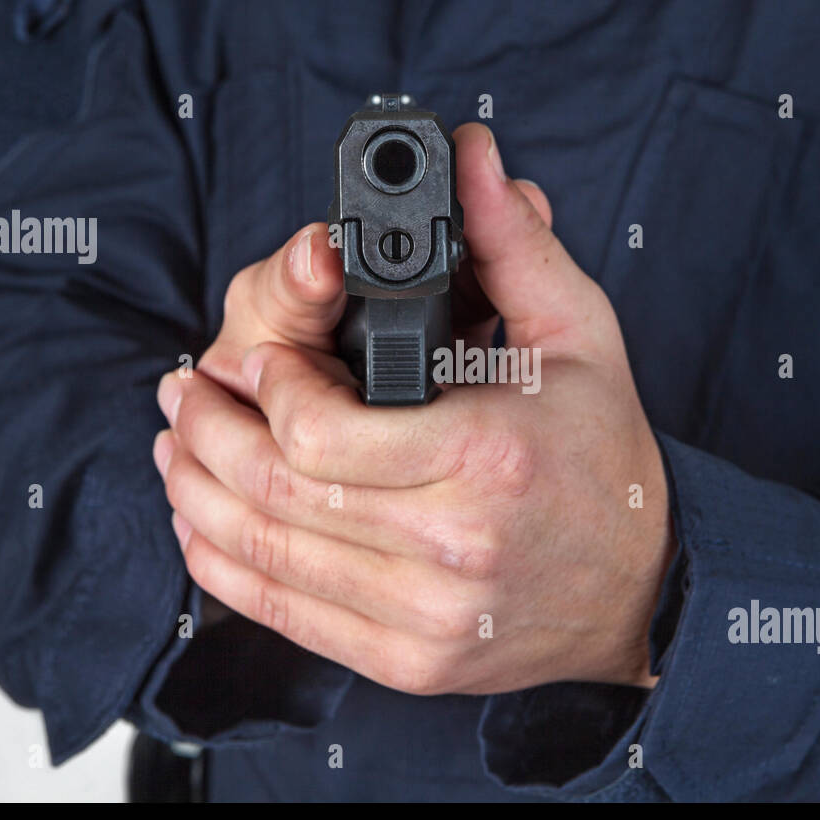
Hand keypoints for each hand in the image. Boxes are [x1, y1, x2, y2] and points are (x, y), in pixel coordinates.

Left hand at [154, 123, 675, 694]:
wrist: (642, 586)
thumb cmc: (605, 458)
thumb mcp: (576, 336)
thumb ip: (513, 244)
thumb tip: (471, 159)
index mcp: (485, 457)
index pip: (316, 430)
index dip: (265, 385)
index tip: (261, 360)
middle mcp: (448, 547)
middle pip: (272, 491)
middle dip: (205, 432)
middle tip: (183, 393)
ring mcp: (422, 616)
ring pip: (262, 556)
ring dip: (197, 496)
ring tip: (177, 449)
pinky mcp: (405, 659)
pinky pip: (283, 616)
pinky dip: (224, 568)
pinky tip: (203, 526)